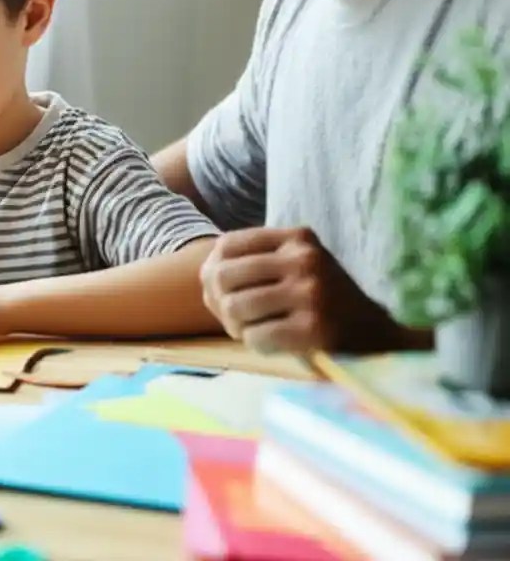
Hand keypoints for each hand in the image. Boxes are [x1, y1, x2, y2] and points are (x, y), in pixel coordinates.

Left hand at [199, 227, 411, 353]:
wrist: (378, 336)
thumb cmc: (324, 303)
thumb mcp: (297, 267)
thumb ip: (254, 263)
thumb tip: (205, 274)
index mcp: (298, 239)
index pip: (227, 245)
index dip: (214, 271)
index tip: (226, 291)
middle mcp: (305, 260)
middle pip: (223, 276)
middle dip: (221, 303)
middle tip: (236, 319)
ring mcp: (311, 294)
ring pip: (235, 308)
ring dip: (238, 327)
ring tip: (256, 330)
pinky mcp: (314, 329)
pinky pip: (256, 337)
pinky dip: (258, 345)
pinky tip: (276, 343)